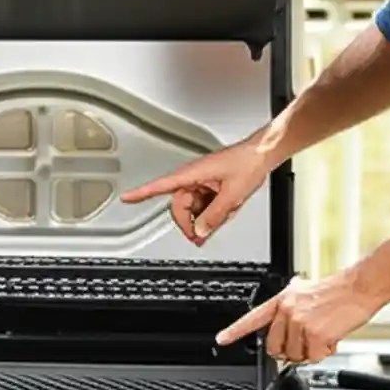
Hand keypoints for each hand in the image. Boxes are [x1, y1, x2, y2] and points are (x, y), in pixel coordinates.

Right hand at [118, 135, 272, 243]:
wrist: (263, 154)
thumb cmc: (248, 162)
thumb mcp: (232, 194)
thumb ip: (214, 215)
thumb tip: (200, 230)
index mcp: (193, 174)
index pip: (161, 185)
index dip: (142, 193)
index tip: (127, 198)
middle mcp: (195, 177)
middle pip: (180, 206)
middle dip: (190, 222)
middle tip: (199, 236)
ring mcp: (203, 182)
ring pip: (195, 208)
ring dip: (206, 217)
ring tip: (225, 214)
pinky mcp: (211, 186)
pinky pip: (205, 204)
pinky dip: (214, 211)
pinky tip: (228, 209)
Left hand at [215, 272, 384, 364]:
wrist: (359, 287)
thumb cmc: (338, 291)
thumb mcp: (305, 291)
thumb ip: (290, 308)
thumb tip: (284, 329)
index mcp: (283, 299)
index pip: (253, 318)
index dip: (235, 331)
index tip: (222, 339)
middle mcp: (287, 310)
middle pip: (275, 347)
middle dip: (290, 350)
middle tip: (307, 340)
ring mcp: (300, 322)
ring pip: (296, 355)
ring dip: (311, 351)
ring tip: (324, 332)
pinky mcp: (315, 334)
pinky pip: (313, 358)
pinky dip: (324, 352)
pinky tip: (331, 336)